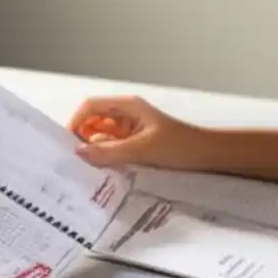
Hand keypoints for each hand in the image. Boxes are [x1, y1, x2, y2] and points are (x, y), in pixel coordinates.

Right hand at [68, 96, 211, 169]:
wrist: (209, 156)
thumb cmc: (179, 146)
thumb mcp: (142, 149)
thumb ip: (109, 151)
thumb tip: (78, 153)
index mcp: (127, 107)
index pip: (91, 107)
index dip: (76, 121)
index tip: (68, 143)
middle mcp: (126, 115)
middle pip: (93, 121)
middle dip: (82, 138)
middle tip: (74, 159)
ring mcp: (130, 130)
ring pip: (101, 137)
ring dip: (94, 150)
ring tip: (87, 168)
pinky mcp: (135, 144)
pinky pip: (112, 148)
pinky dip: (105, 157)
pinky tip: (103, 170)